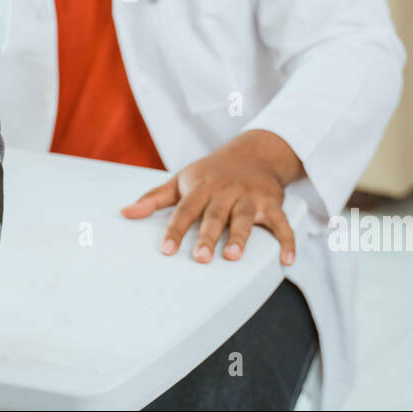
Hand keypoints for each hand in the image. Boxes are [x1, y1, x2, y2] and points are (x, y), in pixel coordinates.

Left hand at [121, 130, 301, 264]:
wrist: (254, 151)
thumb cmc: (212, 172)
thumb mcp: (181, 180)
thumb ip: (154, 198)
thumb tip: (125, 213)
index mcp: (201, 187)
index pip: (184, 209)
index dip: (175, 230)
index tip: (165, 250)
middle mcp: (226, 191)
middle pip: (215, 214)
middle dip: (207, 235)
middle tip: (199, 257)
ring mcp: (250, 197)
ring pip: (245, 217)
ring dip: (240, 237)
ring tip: (232, 256)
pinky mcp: (272, 203)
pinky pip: (282, 223)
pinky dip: (287, 240)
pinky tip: (286, 260)